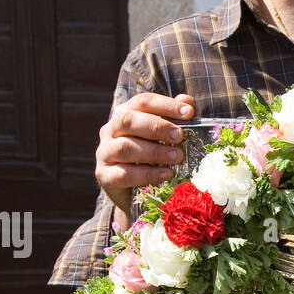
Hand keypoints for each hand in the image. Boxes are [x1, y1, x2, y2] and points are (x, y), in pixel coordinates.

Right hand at [96, 92, 195, 218]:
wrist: (131, 192)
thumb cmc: (148, 158)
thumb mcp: (160, 138)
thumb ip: (171, 118)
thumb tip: (187, 101)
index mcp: (125, 114)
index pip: (143, 102)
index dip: (166, 105)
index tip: (189, 112)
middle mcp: (110, 130)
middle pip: (128, 121)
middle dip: (156, 127)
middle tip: (179, 136)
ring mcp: (105, 153)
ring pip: (125, 148)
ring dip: (154, 152)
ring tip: (177, 157)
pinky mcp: (104, 176)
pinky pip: (124, 174)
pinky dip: (147, 174)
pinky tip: (166, 175)